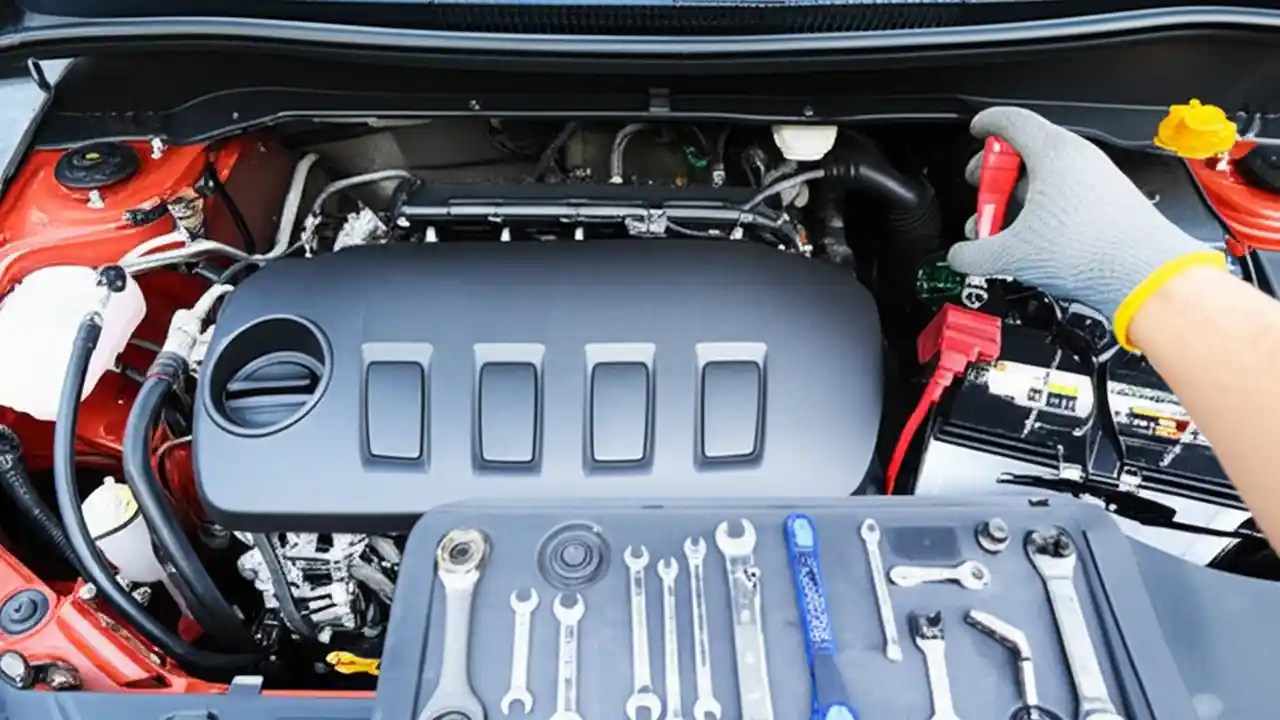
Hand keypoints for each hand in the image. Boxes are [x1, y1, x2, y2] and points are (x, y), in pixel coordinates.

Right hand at [947, 107, 1223, 341]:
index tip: (976, 132)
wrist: (1144, 276)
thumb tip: (961, 257)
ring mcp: (1096, 180)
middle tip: (982, 197)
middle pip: (1025, 152)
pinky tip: (1034, 242)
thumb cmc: (1091, 251)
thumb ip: (974, 254)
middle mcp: (1078, 159)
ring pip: (1045, 178)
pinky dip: (1043, 212)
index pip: (1011, 121)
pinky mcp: (1108, 204)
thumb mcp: (1013, 254)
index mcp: (1053, 153)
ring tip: (1004, 232)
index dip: (986, 124)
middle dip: (995, 176)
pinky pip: (1065, 197)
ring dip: (1017, 201)